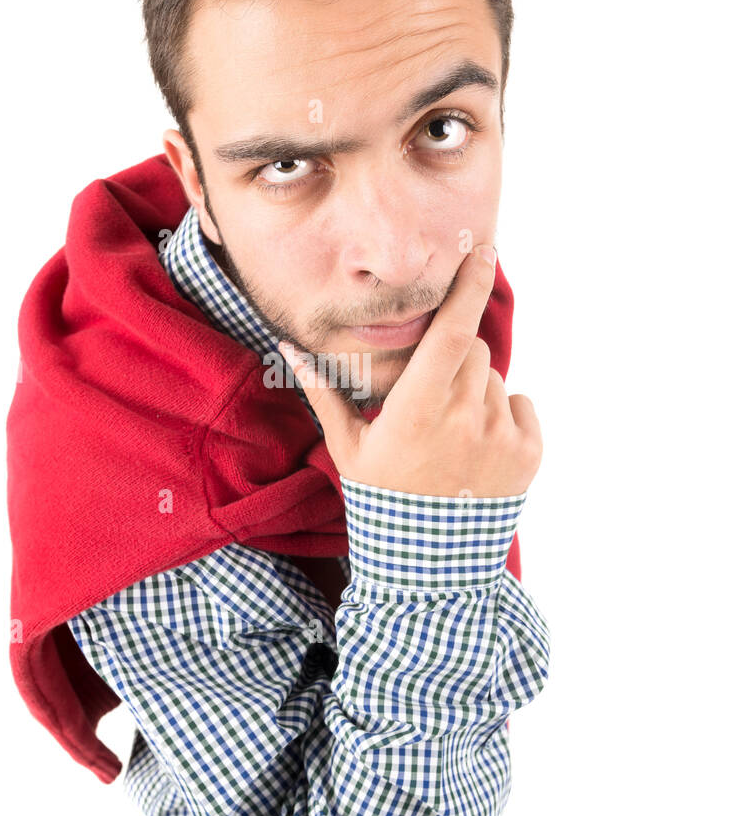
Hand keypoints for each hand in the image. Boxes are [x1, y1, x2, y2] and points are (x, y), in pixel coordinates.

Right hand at [278, 244, 541, 497]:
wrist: (429, 566)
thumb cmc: (382, 499)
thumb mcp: (348, 448)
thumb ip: (323, 393)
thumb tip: (288, 347)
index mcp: (416, 409)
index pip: (451, 331)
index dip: (467, 285)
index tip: (482, 249)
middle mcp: (464, 418)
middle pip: (471, 348)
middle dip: (453, 358)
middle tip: (431, 399)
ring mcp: (499, 436)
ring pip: (495, 379)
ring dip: (476, 392)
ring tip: (452, 437)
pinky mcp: (527, 454)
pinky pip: (521, 406)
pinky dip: (504, 416)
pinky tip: (477, 451)